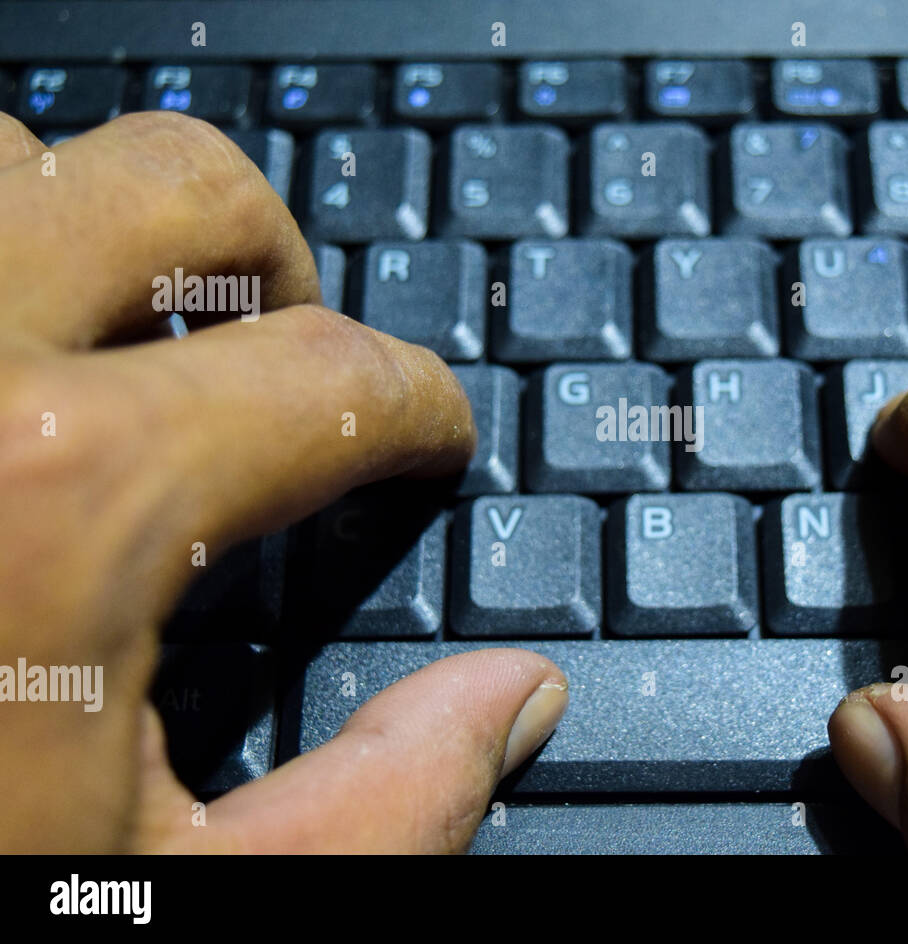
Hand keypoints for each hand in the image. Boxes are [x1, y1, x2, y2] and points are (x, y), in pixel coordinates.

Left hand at [0, 110, 567, 852]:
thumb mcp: (178, 903)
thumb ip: (385, 804)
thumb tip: (516, 702)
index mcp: (61, 499)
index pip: (336, 380)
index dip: (421, 407)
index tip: (428, 434)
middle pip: (182, 186)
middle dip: (284, 261)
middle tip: (299, 352)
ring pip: (2, 158)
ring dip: (96, 237)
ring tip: (125, 343)